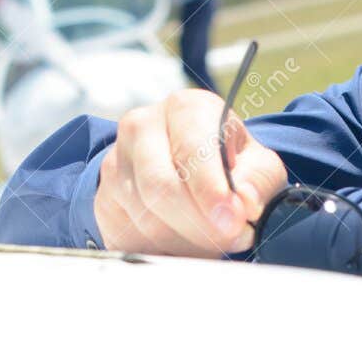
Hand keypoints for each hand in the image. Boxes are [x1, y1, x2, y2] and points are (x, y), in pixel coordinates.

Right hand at [94, 89, 287, 255]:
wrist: (187, 168)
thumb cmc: (227, 164)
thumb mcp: (257, 165)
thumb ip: (257, 183)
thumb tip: (243, 204)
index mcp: (185, 109)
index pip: (191, 152)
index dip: (212, 192)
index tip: (233, 222)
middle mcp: (142, 126)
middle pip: (160, 189)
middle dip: (199, 225)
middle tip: (228, 239)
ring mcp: (115, 163)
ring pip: (145, 219)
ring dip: (185, 242)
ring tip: (211, 240)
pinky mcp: (104, 200)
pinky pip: (130, 238)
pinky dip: (163, 252)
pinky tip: (184, 244)